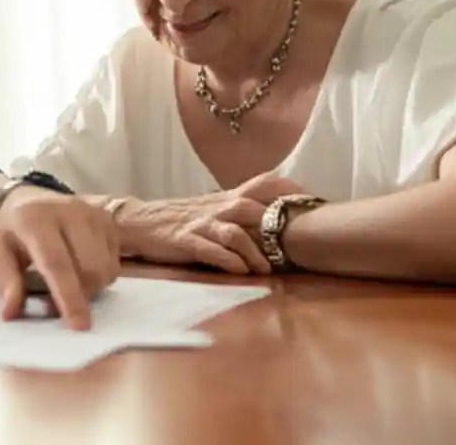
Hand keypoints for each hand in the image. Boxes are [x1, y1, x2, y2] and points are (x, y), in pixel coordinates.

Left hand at [0, 187, 121, 330]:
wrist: (31, 200)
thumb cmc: (14, 234)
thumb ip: (6, 282)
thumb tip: (11, 312)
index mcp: (35, 219)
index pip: (56, 262)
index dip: (68, 296)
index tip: (78, 326)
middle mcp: (68, 211)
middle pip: (89, 269)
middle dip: (80, 296)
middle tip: (60, 302)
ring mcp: (92, 213)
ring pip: (106, 269)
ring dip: (91, 288)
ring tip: (69, 282)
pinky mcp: (108, 219)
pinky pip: (114, 263)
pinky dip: (101, 276)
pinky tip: (82, 268)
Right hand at [117, 173, 306, 274]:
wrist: (139, 222)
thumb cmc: (180, 219)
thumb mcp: (213, 209)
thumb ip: (241, 212)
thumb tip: (277, 222)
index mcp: (226, 197)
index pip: (264, 183)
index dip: (290, 192)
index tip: (315, 204)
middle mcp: (217, 207)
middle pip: (255, 209)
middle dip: (279, 227)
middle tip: (301, 246)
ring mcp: (201, 224)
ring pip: (235, 232)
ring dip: (254, 251)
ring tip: (268, 269)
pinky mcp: (185, 240)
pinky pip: (210, 249)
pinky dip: (228, 260)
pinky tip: (241, 271)